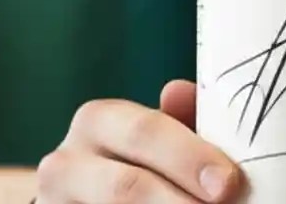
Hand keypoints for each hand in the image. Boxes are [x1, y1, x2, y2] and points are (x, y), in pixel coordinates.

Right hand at [35, 81, 239, 202]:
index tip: (229, 183)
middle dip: (177, 202)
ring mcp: (56, 203)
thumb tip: (179, 91)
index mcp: (98, 120)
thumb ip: (182, 117)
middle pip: (125, 186)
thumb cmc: (146, 159)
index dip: (190, 157)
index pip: (146, 131)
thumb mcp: (163, 135)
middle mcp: (66, 162)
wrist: (95, 195)